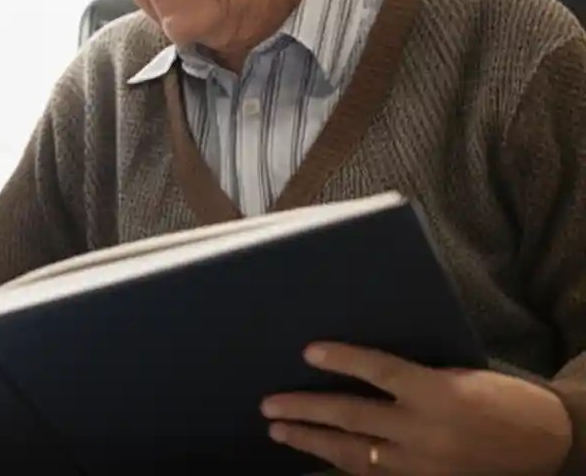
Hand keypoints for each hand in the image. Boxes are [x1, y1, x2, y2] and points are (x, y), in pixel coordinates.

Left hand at [261, 342, 571, 474]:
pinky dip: (342, 465)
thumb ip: (412, 376)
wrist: (546, 445)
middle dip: (305, 410)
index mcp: (437, 392)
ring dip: (311, 441)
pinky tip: (318, 458)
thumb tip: (358, 364)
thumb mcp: (458, 376)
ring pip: (352, 453)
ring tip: (279, 431)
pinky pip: (372, 475)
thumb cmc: (500, 399)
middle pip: (351, 416)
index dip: (343, 359)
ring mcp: (421, 464)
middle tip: (268, 405)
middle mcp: (424, 430)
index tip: (307, 350)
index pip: (380, 370)